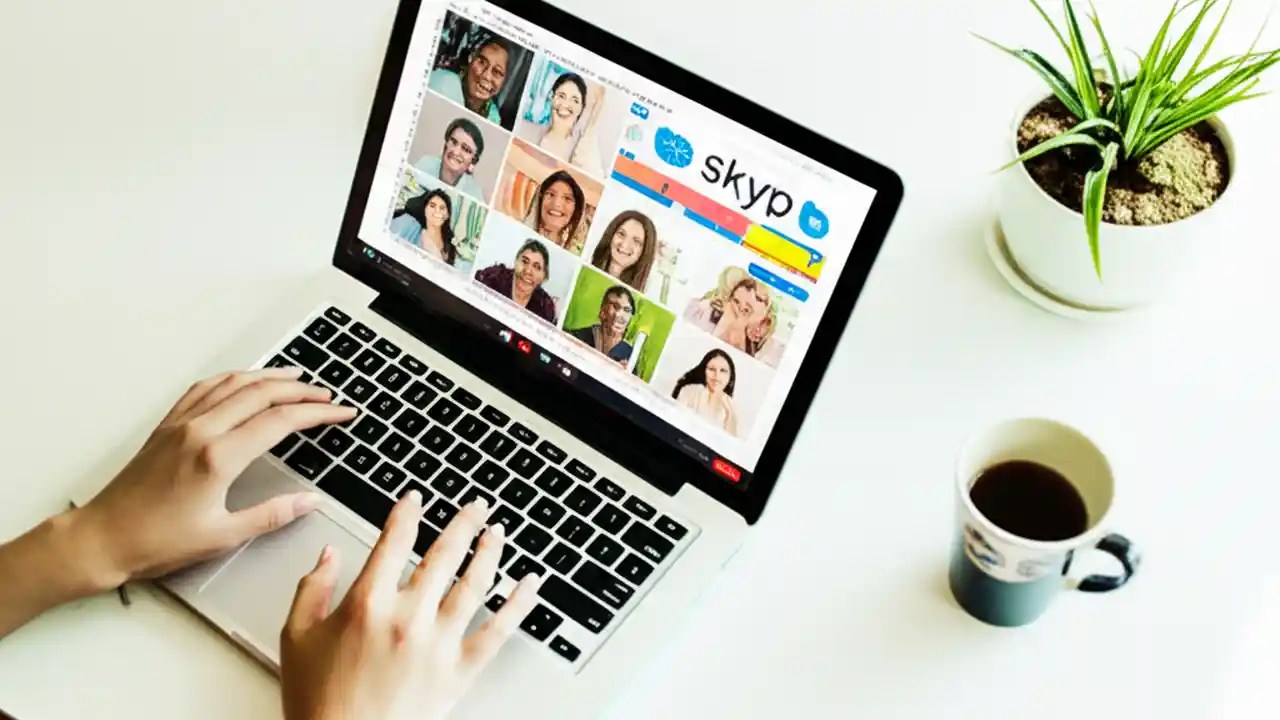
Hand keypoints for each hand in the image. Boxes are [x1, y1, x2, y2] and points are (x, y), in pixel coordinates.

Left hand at [75, 367, 356, 585]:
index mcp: (218, 457)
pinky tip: (243, 380)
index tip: (341, 412)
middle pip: (262, 394)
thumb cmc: (154, 541)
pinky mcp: (167, 426)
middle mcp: (200, 431)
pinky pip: (205, 389)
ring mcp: (182, 424)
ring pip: (234, 384)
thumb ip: (272, 514)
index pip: (281, 422)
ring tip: (295, 377)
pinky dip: (232, 379)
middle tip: (328, 395)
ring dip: (269, 377)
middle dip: (301, 391)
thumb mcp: (223, 536)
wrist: (103, 539)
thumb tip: (308, 501)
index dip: (318, 415)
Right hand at [281, 494, 542, 719]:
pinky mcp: (459, 671)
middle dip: (463, 523)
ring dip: (490, 551)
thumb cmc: (320, 701)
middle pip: (444, 554)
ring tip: (496, 533)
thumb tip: (328, 555)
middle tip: (475, 507)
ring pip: (475, 584)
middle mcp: (408, 617)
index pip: (395, 541)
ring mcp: (438, 643)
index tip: (415, 500)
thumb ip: (311, 589)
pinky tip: (530, 585)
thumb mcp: (296, 638)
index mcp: (367, 604)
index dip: (407, 514)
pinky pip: (498, 631)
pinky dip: (519, 605)